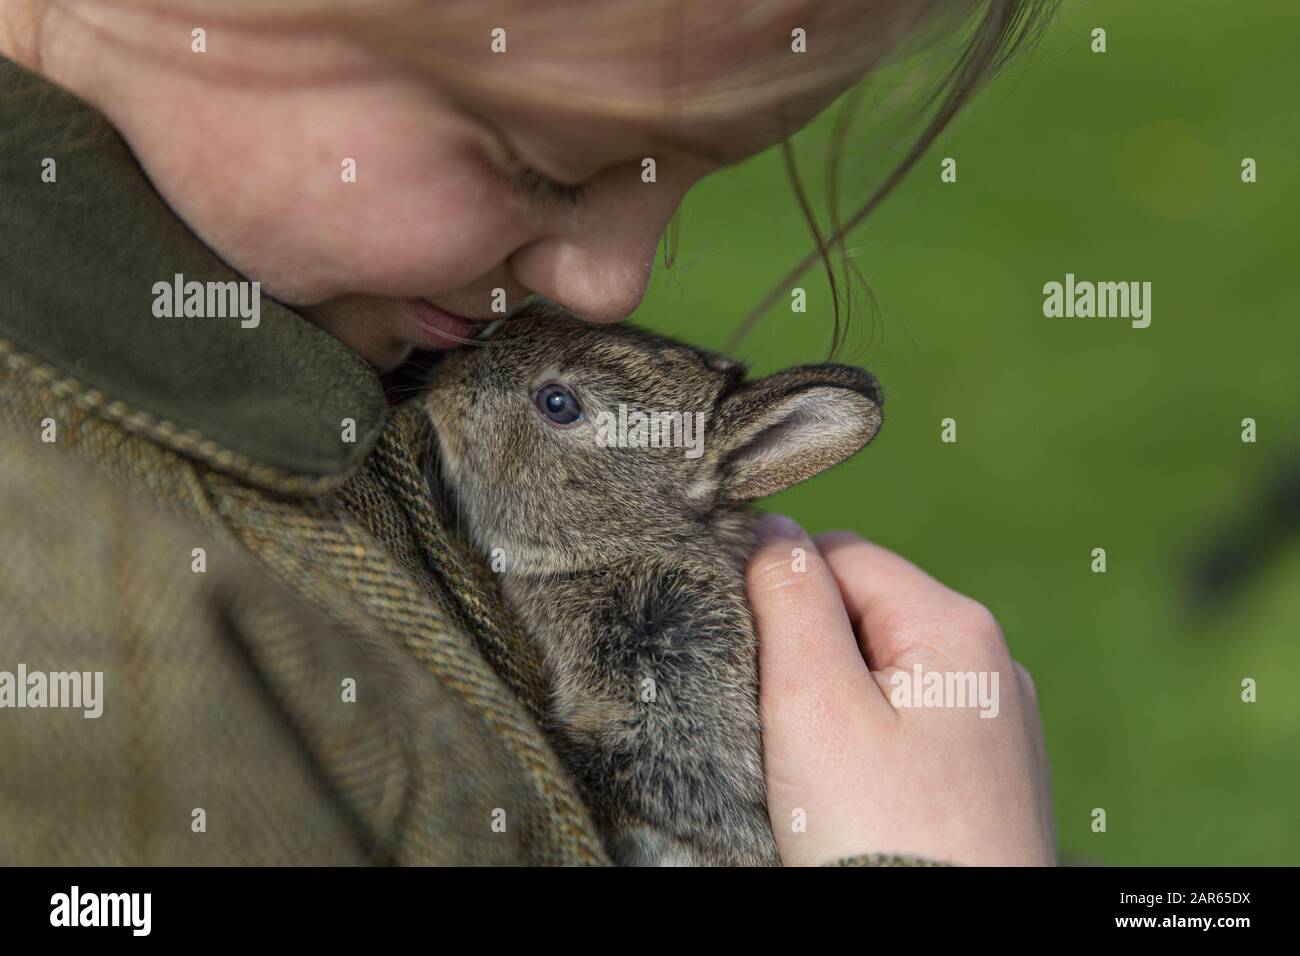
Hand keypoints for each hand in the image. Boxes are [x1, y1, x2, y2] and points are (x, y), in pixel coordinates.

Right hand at [748, 515, 1055, 865]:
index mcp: (955, 626)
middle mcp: (990, 663)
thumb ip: (790, 600)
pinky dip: (864, 744)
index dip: (780, 590)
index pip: (841, 554)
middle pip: (863, 612)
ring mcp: (994, 724)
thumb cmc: (881, 836)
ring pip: (881, 672)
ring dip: (831, 702)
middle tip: (778, 723)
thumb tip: (771, 526)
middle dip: (806, 653)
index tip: (746, 655)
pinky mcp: (985, 777)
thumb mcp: (814, 703)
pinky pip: (907, 726)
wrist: (959, 948)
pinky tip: (848, 794)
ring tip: (811, 769)